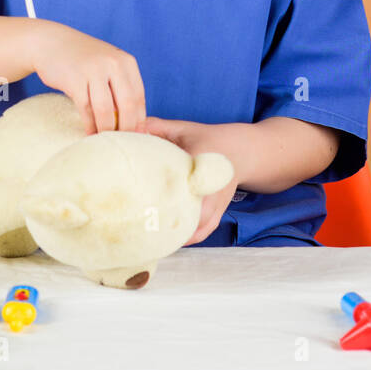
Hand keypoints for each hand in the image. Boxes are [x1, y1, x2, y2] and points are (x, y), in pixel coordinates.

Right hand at [28, 20, 145, 134]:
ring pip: (106, 110)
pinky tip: (90, 133)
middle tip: (122, 143)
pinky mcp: (75, 80)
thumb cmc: (83, 60)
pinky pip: (86, 109)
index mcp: (126, 62)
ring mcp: (93, 70)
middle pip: (127, 105)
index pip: (139, 97)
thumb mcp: (108, 64)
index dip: (139, 120)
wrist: (51, 43)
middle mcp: (113, 64)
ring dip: (106, 129)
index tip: (137, 137)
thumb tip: (135, 123)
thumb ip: (122, 87)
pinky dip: (89, 124)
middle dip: (126, 128)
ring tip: (105, 141)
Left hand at [142, 117, 240, 244]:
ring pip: (198, 227)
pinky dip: (189, 239)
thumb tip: (130, 127)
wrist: (240, 151)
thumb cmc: (208, 140)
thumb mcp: (183, 128)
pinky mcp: (219, 212)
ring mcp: (217, 203)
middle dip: (168, 221)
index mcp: (201, 163)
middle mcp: (211, 188)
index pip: (185, 180)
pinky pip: (205, 231)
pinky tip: (170, 242)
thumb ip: (157, 127)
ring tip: (152, 241)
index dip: (167, 194)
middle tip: (142, 227)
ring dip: (178, 235)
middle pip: (192, 213)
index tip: (147, 203)